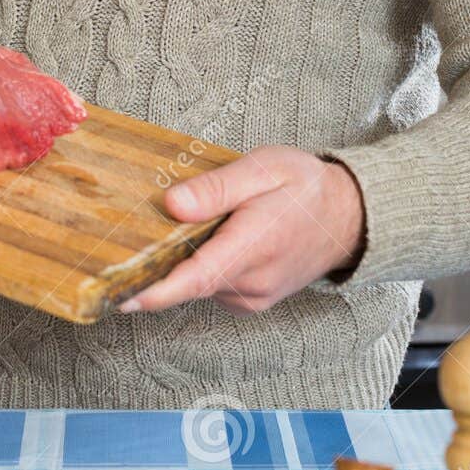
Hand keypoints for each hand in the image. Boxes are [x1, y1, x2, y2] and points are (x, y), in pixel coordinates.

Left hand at [122, 146, 365, 316]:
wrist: (348, 217)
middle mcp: (252, 282)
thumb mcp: (263, 169)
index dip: (155, 292)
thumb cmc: (305, 188)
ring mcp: (252, 297)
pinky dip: (199, 268)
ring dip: (181, 264)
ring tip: (185, 226)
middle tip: (127, 239)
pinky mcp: (250, 301)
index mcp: (254, 246)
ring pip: (198, 285)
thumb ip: (216, 188)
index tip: (121, 298)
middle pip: (188, 283)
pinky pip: (212, 288)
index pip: (195, 278)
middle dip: (155, 266)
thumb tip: (171, 205)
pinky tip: (208, 241)